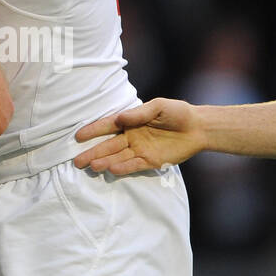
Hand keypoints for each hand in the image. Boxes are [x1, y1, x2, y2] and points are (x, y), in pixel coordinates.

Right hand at [73, 98, 204, 173]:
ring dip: (105, 162)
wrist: (199, 128)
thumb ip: (139, 113)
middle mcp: (132, 137)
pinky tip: (111, 169)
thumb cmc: (178, 113)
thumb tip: (119, 118)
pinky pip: (134, 165)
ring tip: (91, 166)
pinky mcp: (151, 161)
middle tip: (77, 161)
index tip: (78, 136)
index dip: (93, 131)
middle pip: (108, 146)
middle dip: (93, 153)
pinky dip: (123, 168)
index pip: (108, 126)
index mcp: (131, 122)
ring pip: (118, 157)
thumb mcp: (159, 106)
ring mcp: (140, 150)